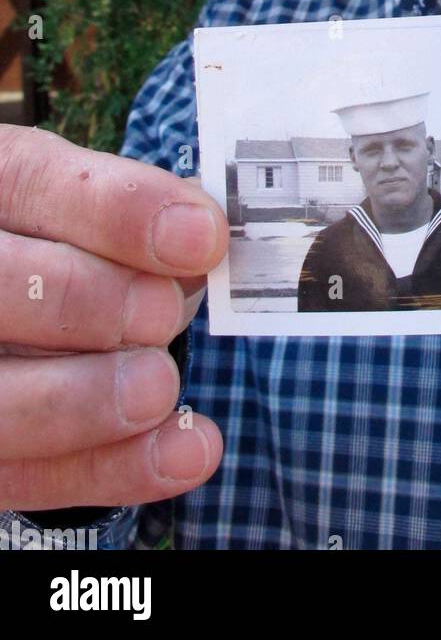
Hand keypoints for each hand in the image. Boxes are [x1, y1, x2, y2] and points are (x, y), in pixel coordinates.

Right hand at [0, 123, 228, 512]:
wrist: (24, 294)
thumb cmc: (66, 238)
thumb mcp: (86, 200)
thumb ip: (134, 216)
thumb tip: (203, 238)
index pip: (33, 184)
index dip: (118, 213)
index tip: (201, 239)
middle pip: (1, 288)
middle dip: (93, 303)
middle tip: (166, 313)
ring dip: (87, 399)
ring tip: (160, 388)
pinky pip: (27, 475)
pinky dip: (110, 470)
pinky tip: (183, 454)